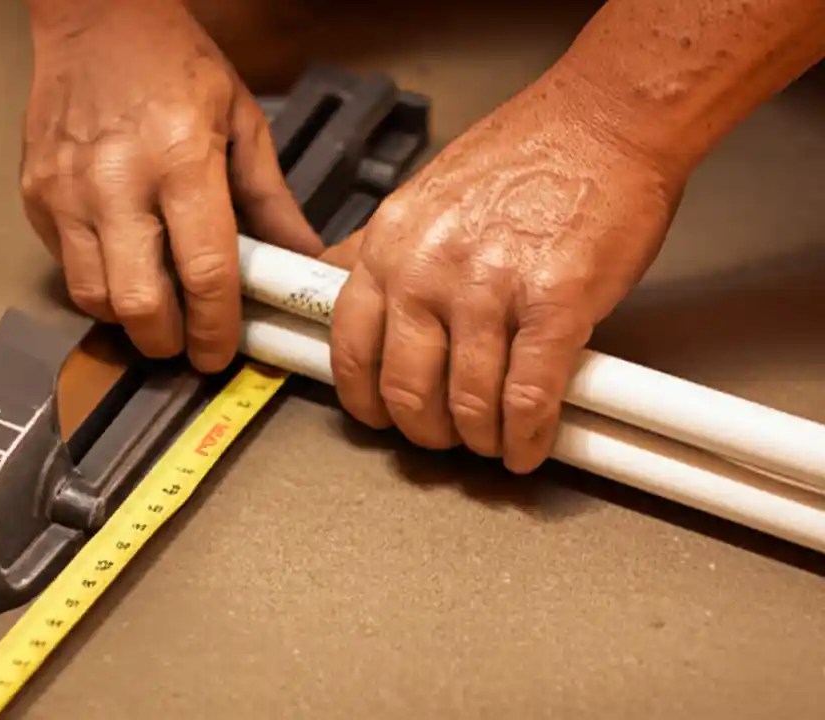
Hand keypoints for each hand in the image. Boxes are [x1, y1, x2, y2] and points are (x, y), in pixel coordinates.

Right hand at [20, 0, 321, 371]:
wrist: (95, 17)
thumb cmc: (172, 61)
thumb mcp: (240, 120)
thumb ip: (270, 200)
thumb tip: (299, 258)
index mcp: (182, 159)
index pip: (204, 272)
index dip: (216, 327)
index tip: (220, 350)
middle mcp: (117, 180)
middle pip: (138, 302)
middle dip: (167, 339)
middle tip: (186, 339)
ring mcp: (67, 190)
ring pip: (92, 296)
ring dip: (128, 315)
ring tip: (154, 302)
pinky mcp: (36, 194)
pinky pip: (64, 265)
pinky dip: (95, 279)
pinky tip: (121, 259)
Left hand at [324, 68, 686, 472]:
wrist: (605, 122)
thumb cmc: (526, 154)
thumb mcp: (424, 198)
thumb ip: (383, 252)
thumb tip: (342, 287)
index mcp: (390, 244)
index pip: (349, 347)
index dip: (365, 399)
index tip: (380, 416)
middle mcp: (427, 269)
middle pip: (404, 389)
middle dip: (425, 431)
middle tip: (444, 437)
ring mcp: (488, 289)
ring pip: (466, 404)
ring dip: (480, 439)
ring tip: (492, 441)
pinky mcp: (553, 305)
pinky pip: (527, 398)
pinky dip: (526, 437)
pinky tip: (527, 447)